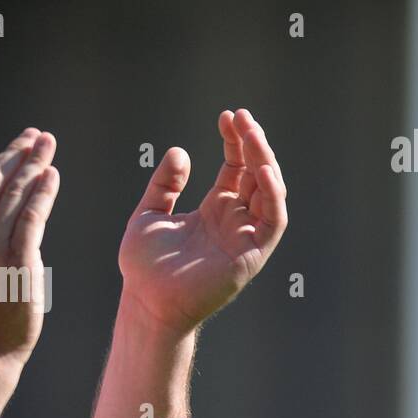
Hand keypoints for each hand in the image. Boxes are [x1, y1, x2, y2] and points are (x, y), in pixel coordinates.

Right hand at [0, 127, 59, 363]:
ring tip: (49, 147)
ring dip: (35, 166)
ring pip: (16, 194)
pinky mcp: (18, 259)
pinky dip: (43, 193)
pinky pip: (32, 216)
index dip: (0, 159)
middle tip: (39, 136)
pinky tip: (53, 176)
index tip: (18, 145)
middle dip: (20, 154)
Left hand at [118, 109, 287, 334]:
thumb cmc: (145, 267)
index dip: (236, 140)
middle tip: (241, 116)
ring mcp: (245, 236)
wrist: (146, 302)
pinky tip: (261, 169)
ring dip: (264, 160)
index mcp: (215, 209)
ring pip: (270, 192)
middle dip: (253, 143)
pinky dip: (273, 194)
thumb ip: (164, 184)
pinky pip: (273, 221)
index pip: (236, 167)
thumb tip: (180, 151)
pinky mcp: (252, 255)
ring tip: (251, 134)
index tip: (227, 115)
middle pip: (256, 174)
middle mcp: (235, 220)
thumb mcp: (148, 213)